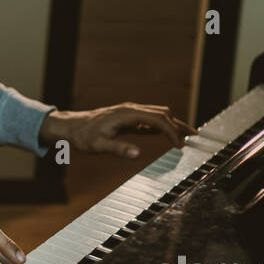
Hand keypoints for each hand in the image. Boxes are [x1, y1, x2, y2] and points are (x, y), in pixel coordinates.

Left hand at [39, 102, 196, 157]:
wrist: (70, 126)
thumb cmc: (83, 136)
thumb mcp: (99, 145)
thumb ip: (118, 149)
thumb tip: (138, 154)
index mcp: (127, 114)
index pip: (158, 120)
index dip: (172, 132)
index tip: (180, 146)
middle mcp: (131, 109)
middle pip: (162, 114)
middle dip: (178, 126)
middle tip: (193, 139)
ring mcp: (130, 112)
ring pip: (157, 114)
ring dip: (172, 124)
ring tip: (186, 136)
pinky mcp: (127, 118)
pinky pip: (149, 119)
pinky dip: (161, 126)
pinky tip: (167, 135)